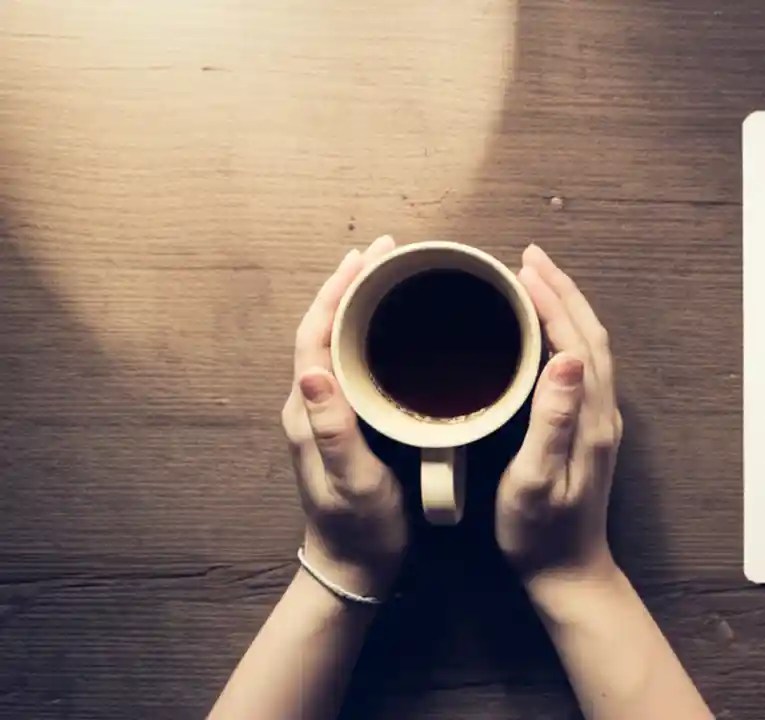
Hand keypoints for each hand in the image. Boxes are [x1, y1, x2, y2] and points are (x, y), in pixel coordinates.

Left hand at [280, 236, 408, 597]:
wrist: (356, 566)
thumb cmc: (359, 528)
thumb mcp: (350, 482)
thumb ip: (332, 431)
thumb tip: (313, 373)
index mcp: (308, 410)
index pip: (314, 332)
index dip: (337, 290)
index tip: (368, 258)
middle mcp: (313, 403)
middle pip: (325, 326)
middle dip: (351, 284)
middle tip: (387, 252)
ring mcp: (330, 411)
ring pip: (339, 340)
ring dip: (360, 303)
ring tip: (391, 275)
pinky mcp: (349, 420)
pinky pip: (356, 360)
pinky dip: (373, 332)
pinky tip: (399, 328)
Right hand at [497, 245, 622, 585]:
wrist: (567, 573)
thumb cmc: (539, 533)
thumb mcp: (536, 479)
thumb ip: (553, 419)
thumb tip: (568, 357)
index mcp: (591, 418)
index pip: (576, 340)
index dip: (551, 299)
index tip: (524, 267)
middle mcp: (603, 412)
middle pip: (589, 334)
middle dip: (562, 290)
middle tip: (529, 258)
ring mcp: (600, 420)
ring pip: (589, 346)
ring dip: (566, 307)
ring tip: (534, 280)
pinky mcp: (590, 429)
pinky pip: (582, 364)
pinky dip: (564, 333)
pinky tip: (543, 332)